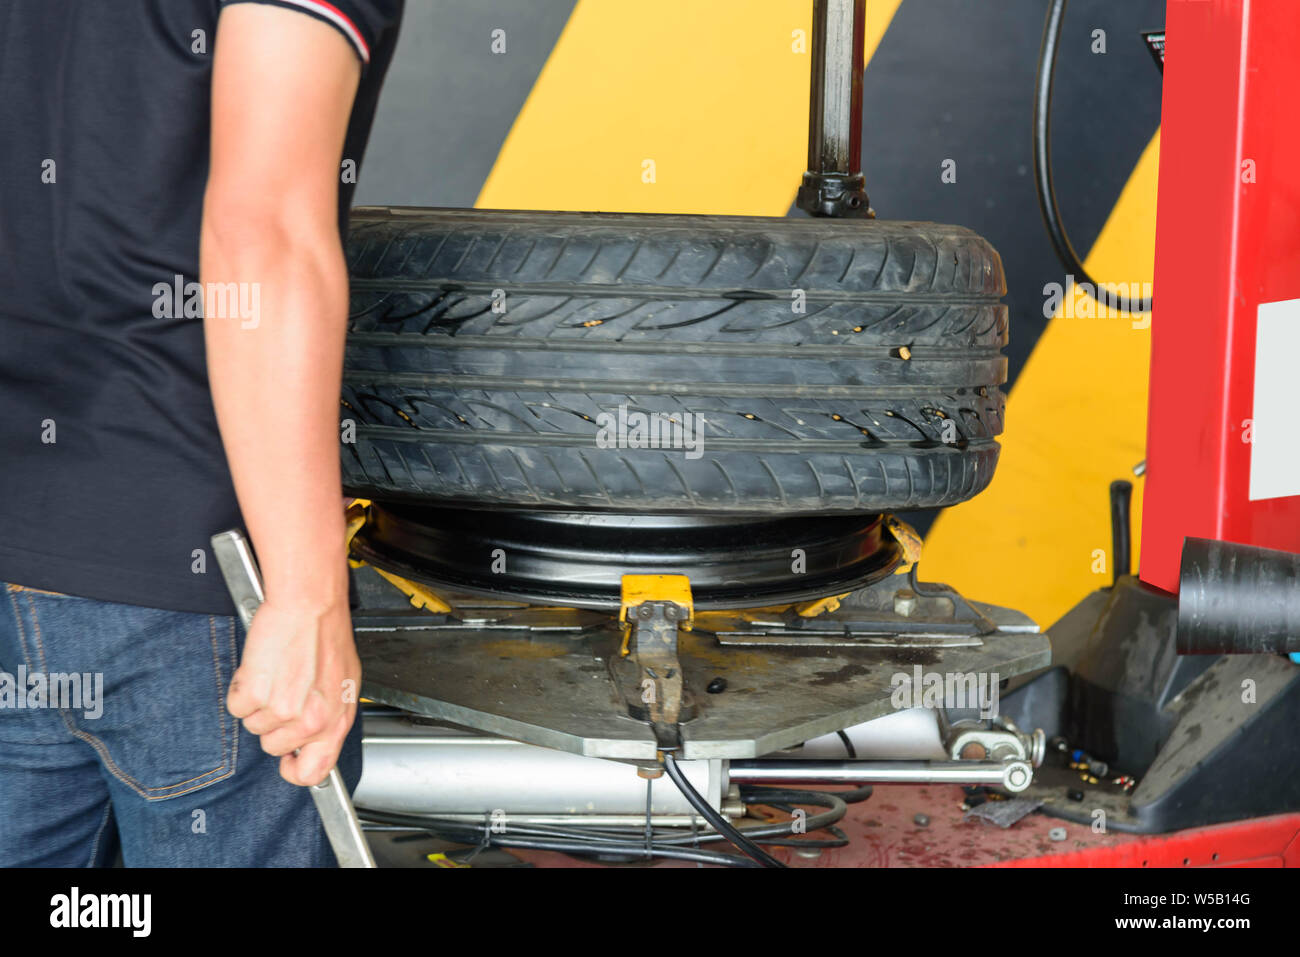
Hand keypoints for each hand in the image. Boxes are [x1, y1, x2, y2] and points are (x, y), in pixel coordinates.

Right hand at [226, 594, 359, 785]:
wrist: (310, 605)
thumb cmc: (328, 636)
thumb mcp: (344, 684)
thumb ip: (329, 716)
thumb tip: (315, 739)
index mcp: (336, 721)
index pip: (314, 772)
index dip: (295, 771)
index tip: (288, 761)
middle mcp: (311, 721)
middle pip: (273, 745)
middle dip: (273, 721)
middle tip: (284, 690)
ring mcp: (282, 710)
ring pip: (253, 725)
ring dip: (258, 702)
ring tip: (276, 673)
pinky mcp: (256, 694)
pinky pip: (237, 706)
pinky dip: (242, 688)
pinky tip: (261, 668)